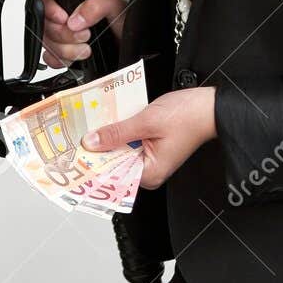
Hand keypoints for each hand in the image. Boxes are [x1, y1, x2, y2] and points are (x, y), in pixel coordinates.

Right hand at [39, 0, 128, 68]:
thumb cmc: (128, 21)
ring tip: (85, 49)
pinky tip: (74, 59)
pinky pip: (48, 56)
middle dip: (63, 34)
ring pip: (46, 40)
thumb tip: (75, 20)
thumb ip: (96, 5)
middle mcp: (67, 13)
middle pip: (44, 23)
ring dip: (64, 49)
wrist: (134, 47)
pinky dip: (58, 60)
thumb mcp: (117, 5)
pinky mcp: (64, 51)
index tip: (63, 18)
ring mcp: (64, 33)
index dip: (49, 9)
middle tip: (84, 36)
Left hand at [79, 87, 216, 189]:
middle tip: (75, 138)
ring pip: (119, 151)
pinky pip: (128, 141)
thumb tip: (92, 142)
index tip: (71, 159)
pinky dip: (119, 132)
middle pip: (113, 163)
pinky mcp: (150, 146)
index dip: (91, 166)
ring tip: (88, 128)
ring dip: (107, 138)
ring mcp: (150, 158)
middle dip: (97, 150)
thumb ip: (117, 132)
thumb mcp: (146, 122)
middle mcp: (149, 171)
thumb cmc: (188, 116)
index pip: (111, 177)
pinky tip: (107, 121)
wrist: (211, 105)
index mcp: (149, 174)